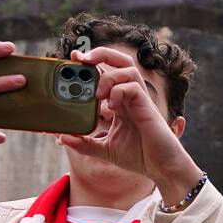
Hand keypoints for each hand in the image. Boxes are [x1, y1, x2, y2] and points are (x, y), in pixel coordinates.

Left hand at [56, 45, 202, 202]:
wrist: (161, 168)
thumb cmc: (139, 157)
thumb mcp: (104, 149)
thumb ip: (84, 143)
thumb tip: (61, 137)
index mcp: (120, 101)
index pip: (106, 72)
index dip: (91, 62)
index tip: (74, 57)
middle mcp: (130, 96)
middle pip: (120, 60)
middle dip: (100, 53)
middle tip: (81, 58)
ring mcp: (140, 99)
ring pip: (127, 68)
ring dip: (108, 76)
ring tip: (97, 94)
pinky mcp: (147, 106)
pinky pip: (132, 87)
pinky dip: (118, 92)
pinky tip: (112, 107)